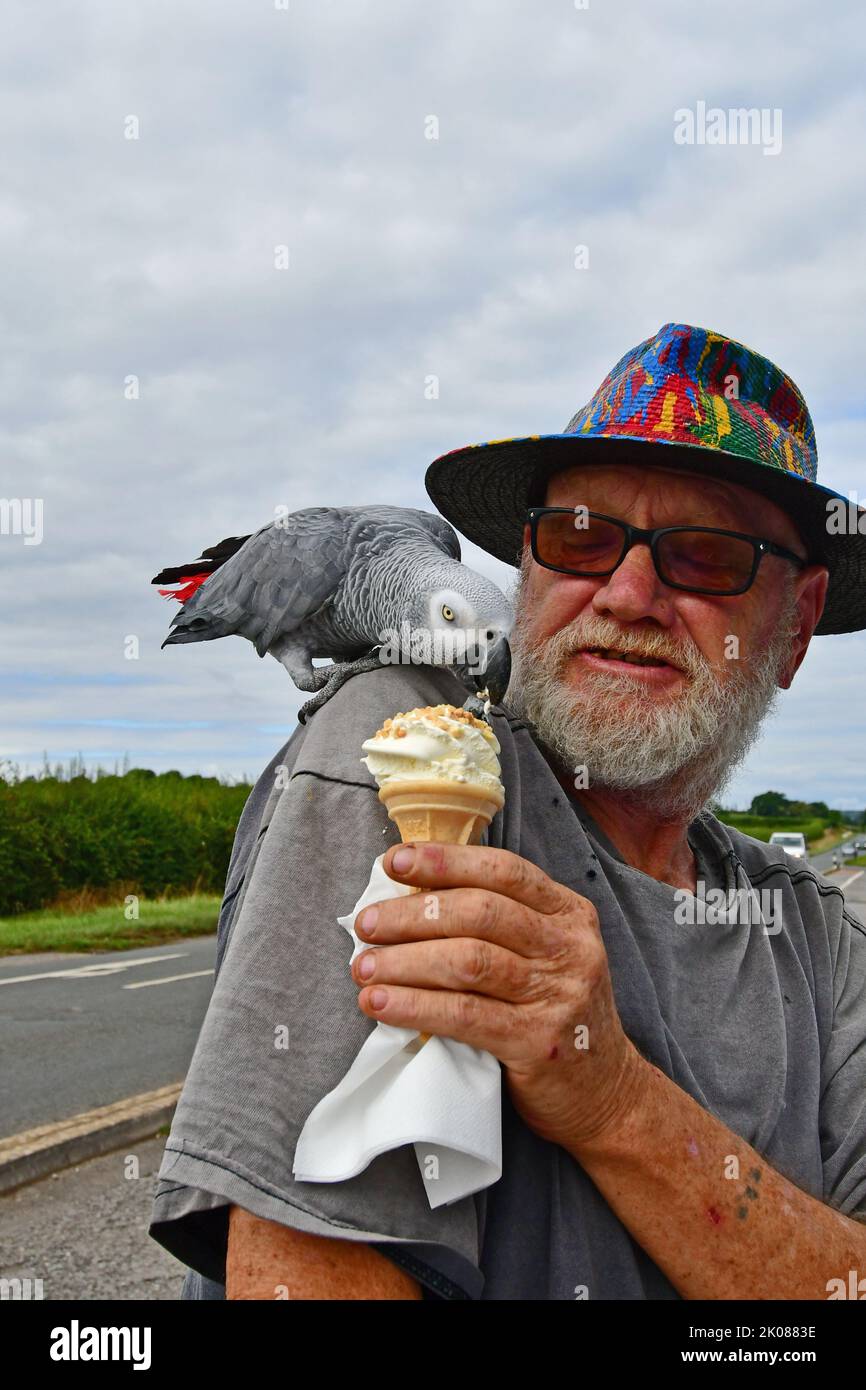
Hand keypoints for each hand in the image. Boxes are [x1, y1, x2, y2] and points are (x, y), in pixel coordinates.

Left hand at [351, 841, 644, 1151]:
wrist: (606, 1094)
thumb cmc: (555, 1016)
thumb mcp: (544, 956)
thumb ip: (498, 926)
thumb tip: (410, 899)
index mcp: (568, 914)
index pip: (503, 870)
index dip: (445, 861)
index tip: (395, 861)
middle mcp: (569, 947)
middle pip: (479, 912)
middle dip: (412, 914)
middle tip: (366, 924)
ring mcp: (558, 995)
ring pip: (468, 961)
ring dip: (404, 961)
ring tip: (363, 967)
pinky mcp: (538, 1042)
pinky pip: (465, 1014)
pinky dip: (414, 1006)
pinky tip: (381, 1004)